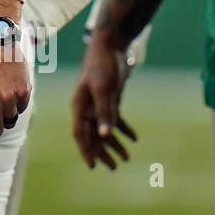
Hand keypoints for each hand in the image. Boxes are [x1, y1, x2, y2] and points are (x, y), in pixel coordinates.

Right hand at [71, 39, 136, 169]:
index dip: (86, 151)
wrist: (109, 46)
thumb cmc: (103, 65)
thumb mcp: (105, 89)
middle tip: (114, 168)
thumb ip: (104, 112)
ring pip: (104, 130)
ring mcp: (98, 104)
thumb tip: (104, 135)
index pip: (81, 134)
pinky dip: (123, 130)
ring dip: (114, 144)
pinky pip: (114, 119)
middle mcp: (86, 107)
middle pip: (93, 135)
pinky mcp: (109, 99)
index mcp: (80, 106)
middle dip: (102, 152)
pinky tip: (134, 139)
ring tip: (126, 158)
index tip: (93, 167)